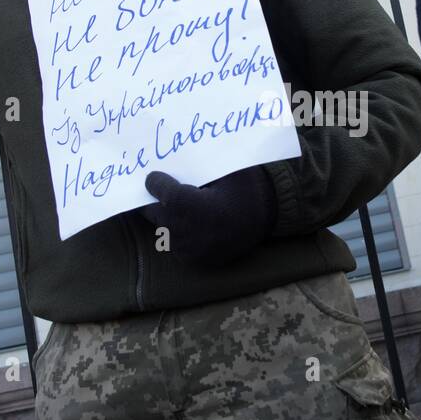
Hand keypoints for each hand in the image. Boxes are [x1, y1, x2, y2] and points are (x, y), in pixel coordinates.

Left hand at [141, 167, 277, 263]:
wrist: (269, 217)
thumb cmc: (246, 188)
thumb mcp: (222, 169)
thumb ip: (195, 167)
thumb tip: (175, 160)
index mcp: (182, 201)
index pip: (155, 187)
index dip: (155, 180)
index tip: (157, 176)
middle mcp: (179, 227)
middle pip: (151, 211)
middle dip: (156, 201)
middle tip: (162, 193)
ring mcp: (185, 247)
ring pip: (162, 229)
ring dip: (166, 218)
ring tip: (178, 209)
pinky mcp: (193, 259)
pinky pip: (177, 245)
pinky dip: (179, 234)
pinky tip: (191, 224)